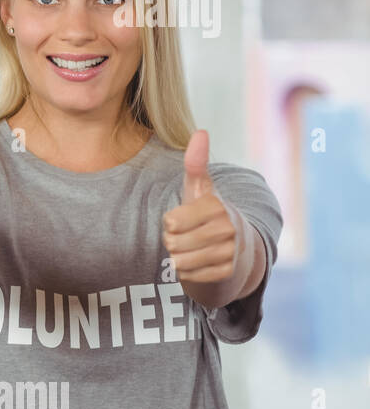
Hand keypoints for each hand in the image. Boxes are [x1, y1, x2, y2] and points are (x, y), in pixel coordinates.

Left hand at [163, 129, 237, 283]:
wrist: (239, 252)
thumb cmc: (210, 216)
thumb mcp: (200, 190)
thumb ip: (196, 163)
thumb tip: (201, 131)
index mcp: (217, 206)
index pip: (170, 222)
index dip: (170, 224)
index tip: (184, 220)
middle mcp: (228, 228)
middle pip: (172, 243)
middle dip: (173, 242)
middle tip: (189, 237)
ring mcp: (231, 253)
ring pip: (180, 261)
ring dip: (180, 258)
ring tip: (194, 250)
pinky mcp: (228, 274)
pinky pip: (189, 277)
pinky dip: (190, 273)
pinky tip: (202, 264)